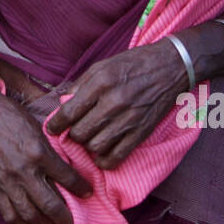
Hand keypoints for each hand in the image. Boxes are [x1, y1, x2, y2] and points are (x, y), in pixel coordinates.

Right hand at [0, 77, 91, 223]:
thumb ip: (52, 152)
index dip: (81, 189)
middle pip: (50, 204)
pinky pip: (9, 214)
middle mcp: (23, 170)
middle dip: (66, 218)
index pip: (66, 177)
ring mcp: (7, 181)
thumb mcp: (39, 129)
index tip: (88, 194)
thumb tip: (70, 170)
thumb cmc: (12, 117)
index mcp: (38, 152)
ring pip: (30, 214)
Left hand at [45, 42, 186, 169]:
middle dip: (74, 134)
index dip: (55, 125)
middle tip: (76, 130)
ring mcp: (129, 119)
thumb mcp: (103, 65)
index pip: (69, 112)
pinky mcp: (142, 132)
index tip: (52, 129)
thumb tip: (63, 104)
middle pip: (81, 133)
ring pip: (95, 147)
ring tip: (91, 138)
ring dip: (89, 146)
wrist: (171, 66)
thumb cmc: (134, 64)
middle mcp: (114, 102)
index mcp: (101, 82)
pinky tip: (102, 153)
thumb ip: (81, 85)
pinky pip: (116, 157)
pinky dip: (105, 160)